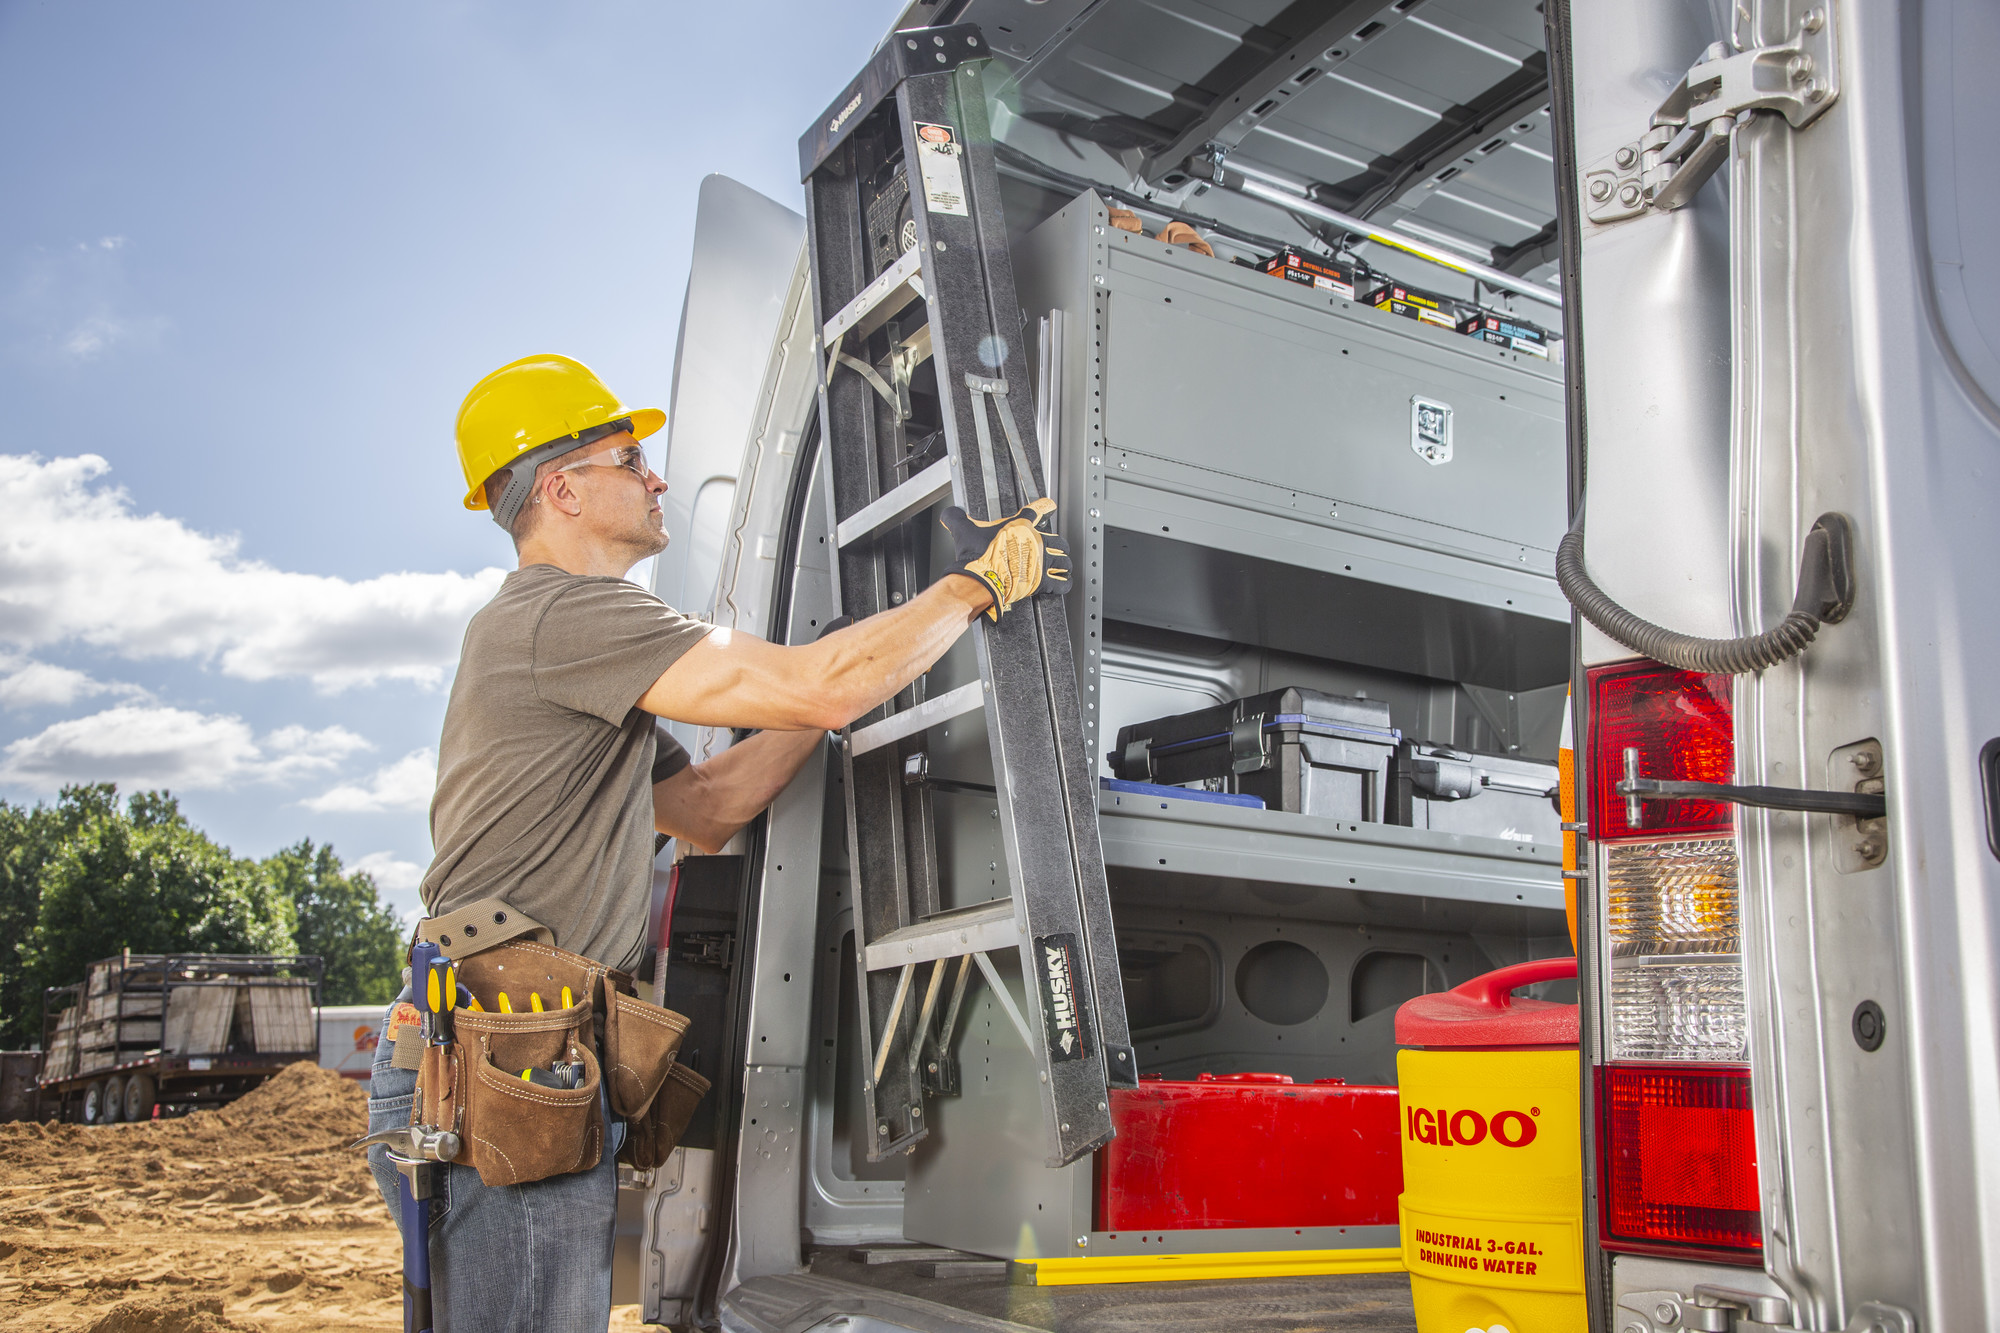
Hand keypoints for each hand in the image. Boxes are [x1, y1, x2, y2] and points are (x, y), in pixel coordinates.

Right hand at [938, 498, 1071, 620]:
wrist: (979, 579)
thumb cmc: (975, 555)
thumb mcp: (962, 530)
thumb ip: (956, 517)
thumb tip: (949, 513)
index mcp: (1019, 526)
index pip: (1037, 511)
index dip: (1045, 507)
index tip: (1050, 505)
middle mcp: (1034, 542)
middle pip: (1058, 540)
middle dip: (1059, 544)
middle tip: (1057, 547)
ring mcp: (1040, 562)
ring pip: (1063, 560)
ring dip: (1064, 563)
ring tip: (1063, 565)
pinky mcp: (1041, 582)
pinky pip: (1061, 582)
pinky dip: (1064, 582)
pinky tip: (1064, 582)